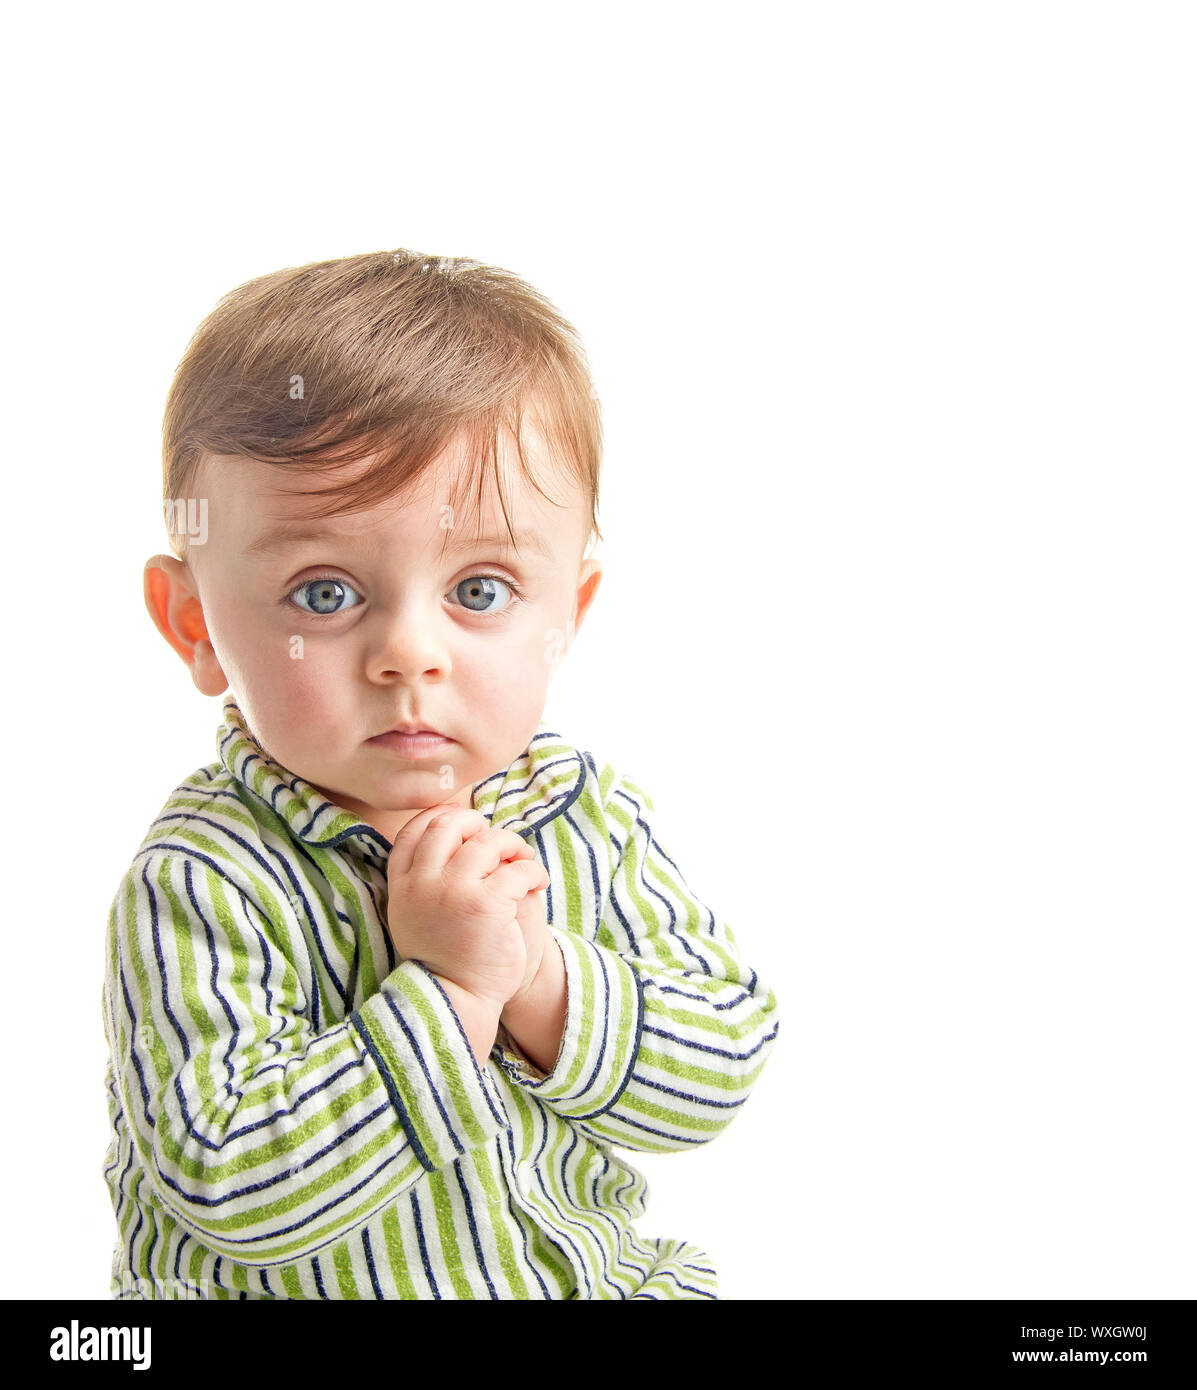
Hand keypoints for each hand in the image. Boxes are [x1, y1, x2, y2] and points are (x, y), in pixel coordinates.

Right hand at [386, 805, 549, 1010]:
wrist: (457, 999)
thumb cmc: (444, 958)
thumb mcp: (415, 915)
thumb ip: (424, 879)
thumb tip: (455, 834)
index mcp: (403, 885)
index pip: (414, 831)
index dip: (441, 817)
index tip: (465, 821)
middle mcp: (423, 883)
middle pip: (448, 826)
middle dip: (477, 824)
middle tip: (499, 840)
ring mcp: (454, 891)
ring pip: (487, 842)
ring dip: (513, 845)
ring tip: (524, 860)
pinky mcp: (487, 903)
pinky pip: (517, 868)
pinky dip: (533, 870)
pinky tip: (537, 882)